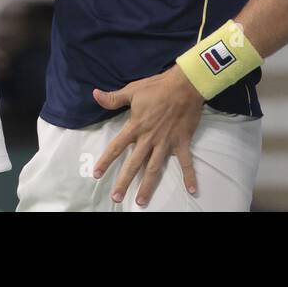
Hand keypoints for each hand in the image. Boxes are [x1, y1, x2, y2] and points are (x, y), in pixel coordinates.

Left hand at [91, 67, 203, 207]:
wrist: (185, 84)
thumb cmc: (158, 87)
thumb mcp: (133, 90)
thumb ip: (114, 98)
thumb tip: (94, 95)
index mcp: (136, 127)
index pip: (117, 146)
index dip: (106, 161)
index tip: (97, 175)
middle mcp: (149, 138)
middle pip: (134, 164)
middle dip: (124, 181)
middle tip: (116, 198)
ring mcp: (166, 142)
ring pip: (155, 168)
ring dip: (148, 186)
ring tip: (141, 202)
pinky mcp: (182, 142)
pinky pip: (186, 162)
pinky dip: (190, 176)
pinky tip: (192, 190)